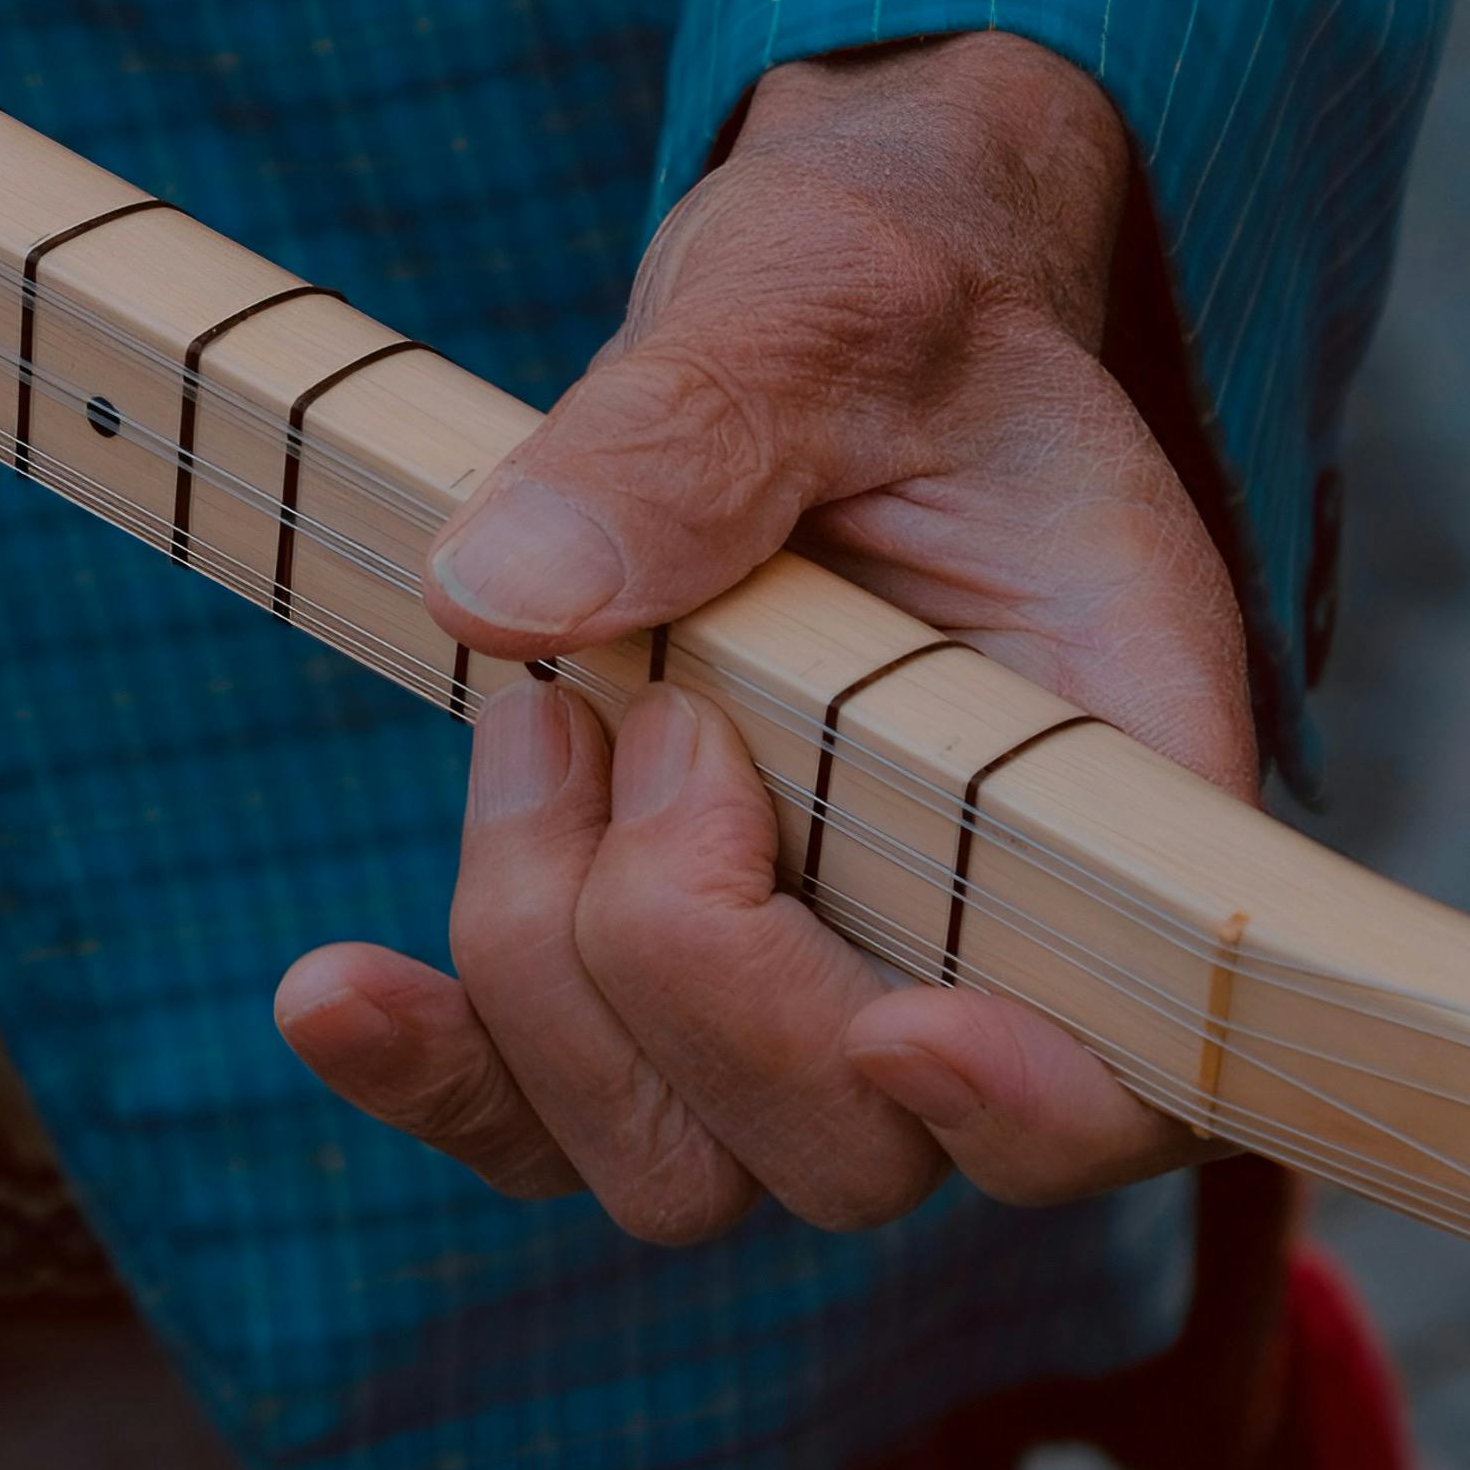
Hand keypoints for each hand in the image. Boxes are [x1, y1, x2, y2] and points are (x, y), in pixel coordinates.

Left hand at [274, 31, 1257, 1243]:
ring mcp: (822, 989)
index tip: (902, 1026)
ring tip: (535, 723)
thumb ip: (694, 431)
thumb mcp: (817, 301)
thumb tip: (502, 590)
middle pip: (858, 1151)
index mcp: (1116, 788)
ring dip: (554, 982)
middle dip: (700, 961)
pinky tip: (329, 987)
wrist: (815, 324)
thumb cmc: (880, 304)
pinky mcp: (659, 984)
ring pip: (683, 1167)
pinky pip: (540, 1122)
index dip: (1036, 1107)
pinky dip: (433, 1071)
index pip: (1140, 1070)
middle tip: (652, 711)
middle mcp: (989, 945)